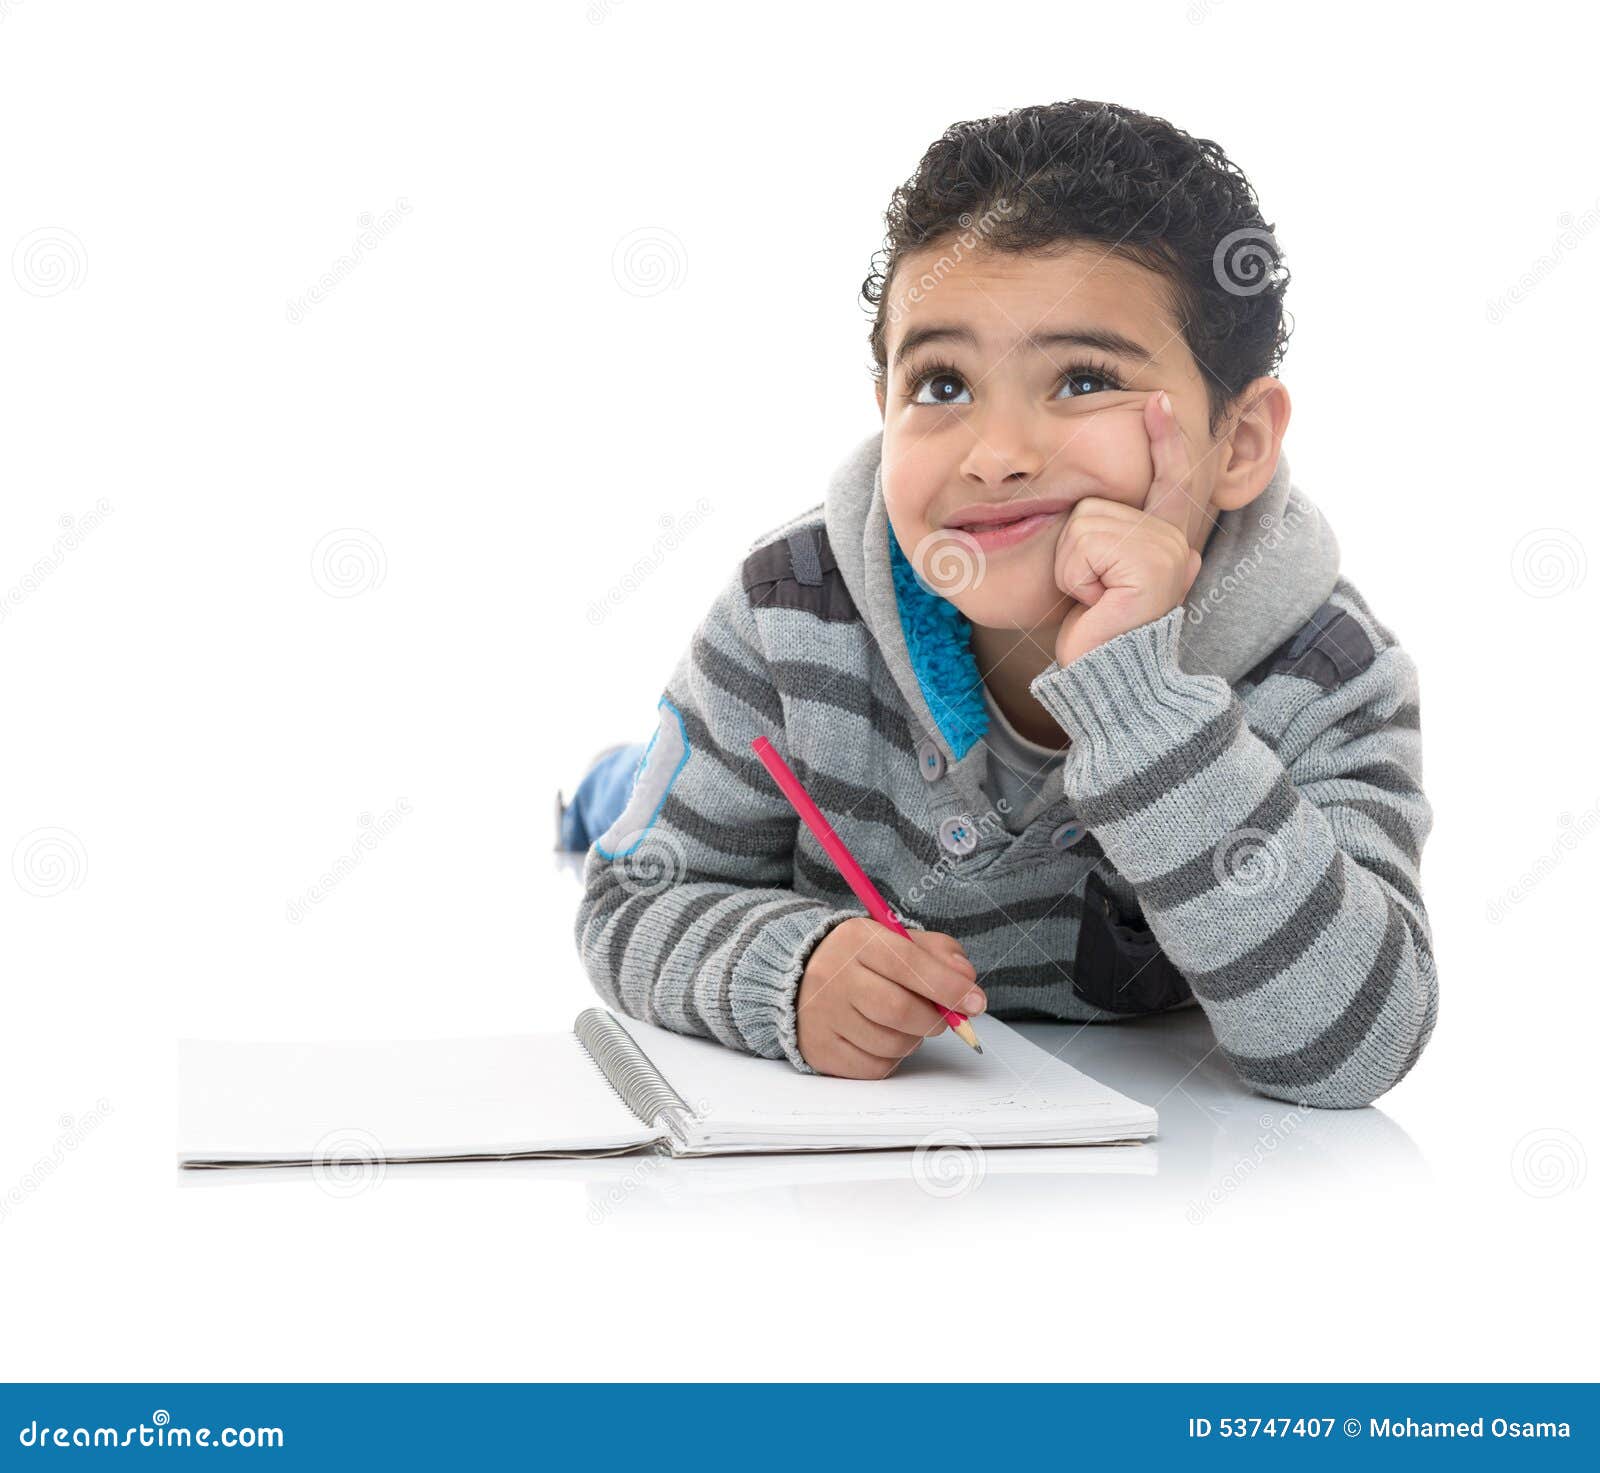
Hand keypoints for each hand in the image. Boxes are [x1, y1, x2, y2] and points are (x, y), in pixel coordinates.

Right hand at [797, 918, 985, 1078]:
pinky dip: (891, 1058)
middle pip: (900, 1010)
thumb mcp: (898, 941)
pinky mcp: (820, 1049)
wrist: (800, 978)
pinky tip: (882, 1037)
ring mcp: (823, 1016)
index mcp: (857, 939)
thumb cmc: (863, 961)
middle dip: (934, 1020)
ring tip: (904, 1023)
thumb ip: (938, 953)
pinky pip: (875, 1067)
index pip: (910, 964)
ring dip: (912, 1039)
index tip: (977, 1003)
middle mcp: (833, 976)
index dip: (949, 987)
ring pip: (891, 1043)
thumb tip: (966, 978)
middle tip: (943, 1018)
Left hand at [1052, 390, 1202, 667]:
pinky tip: (1096, 604)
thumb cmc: (1094, 636)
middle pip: (1098, 502)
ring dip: (1072, 563)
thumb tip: (1096, 512)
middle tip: (1092, 593)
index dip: (1164, 438)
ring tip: (1094, 599)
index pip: (1168, 479)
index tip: (1156, 400)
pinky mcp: (1152, 567)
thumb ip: (1109, 538)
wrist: (1105, 683)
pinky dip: (1074, 574)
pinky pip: (1086, 541)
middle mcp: (1176, 544)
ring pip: (1087, 519)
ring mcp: (1168, 553)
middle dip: (1076, 545)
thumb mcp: (1097, 576)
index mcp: (1168, 543)